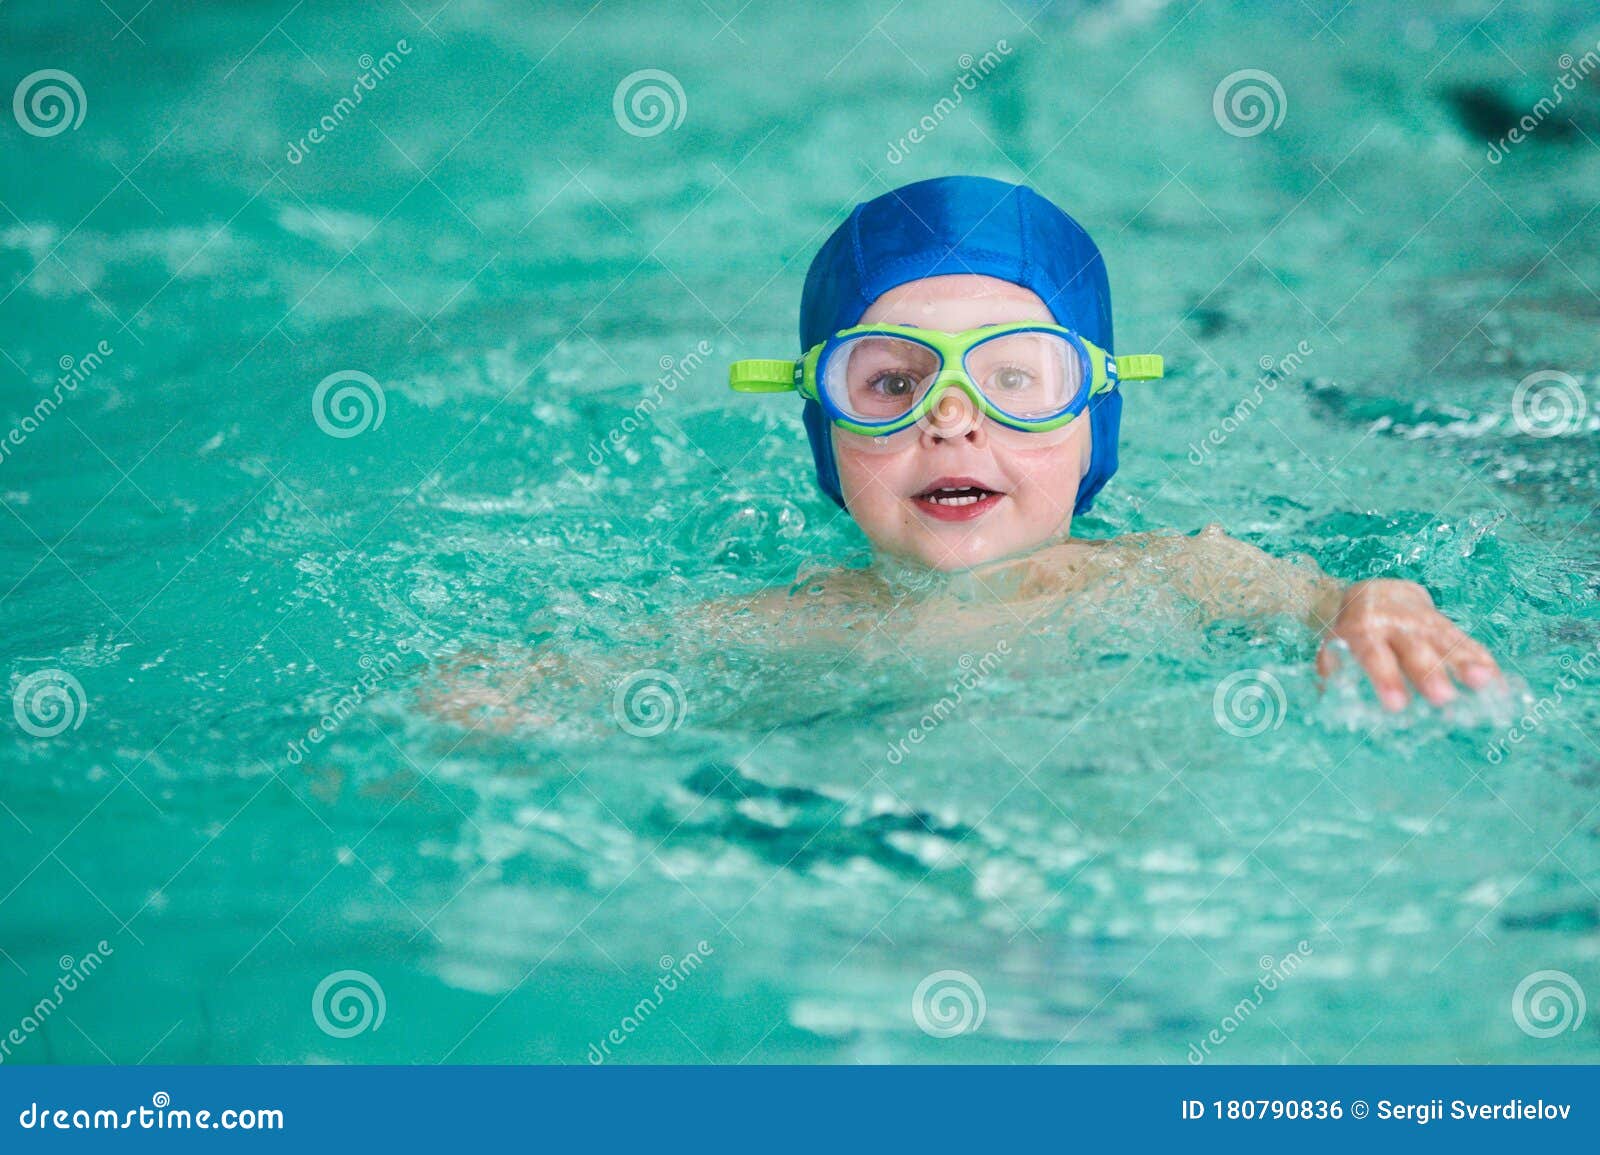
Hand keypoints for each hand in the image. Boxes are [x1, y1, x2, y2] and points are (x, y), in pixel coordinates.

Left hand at [1316, 579, 1500, 709]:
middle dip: (1429, 674)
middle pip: (1415, 649)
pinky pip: (1468, 644)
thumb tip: (1336, 705)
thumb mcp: (1335, 646)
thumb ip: (1334, 673)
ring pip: (1446, 643)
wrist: (1377, 595)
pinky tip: (1499, 686)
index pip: (1375, 655)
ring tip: (1483, 684)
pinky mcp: (1448, 626)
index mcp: (1364, 629)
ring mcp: (1425, 622)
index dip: (1386, 679)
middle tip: (1443, 699)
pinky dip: (1484, 663)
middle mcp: (1396, 623)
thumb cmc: (1353, 633)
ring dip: (1466, 664)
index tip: (1396, 705)